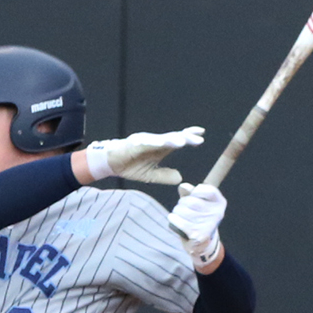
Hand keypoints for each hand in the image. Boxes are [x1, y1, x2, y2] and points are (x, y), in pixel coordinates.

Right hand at [84, 126, 203, 184]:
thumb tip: (180, 178)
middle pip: (173, 137)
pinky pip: (145, 142)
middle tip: (198, 139)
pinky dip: (153, 142)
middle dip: (186, 137)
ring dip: (172, 139)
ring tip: (182, 142)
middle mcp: (155, 142)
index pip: (177, 139)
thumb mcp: (151, 175)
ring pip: (161, 139)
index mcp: (160, 147)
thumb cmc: (131, 166)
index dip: (189, 136)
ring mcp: (145, 141)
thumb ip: (165, 176)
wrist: (111, 164)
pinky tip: (161, 143)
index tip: (202, 134)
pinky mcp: (134, 144)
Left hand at [168, 183, 226, 267]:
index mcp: (220, 203)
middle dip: (182, 203)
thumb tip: (183, 186)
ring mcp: (208, 225)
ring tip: (179, 215)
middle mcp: (217, 214)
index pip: (209, 190)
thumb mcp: (198, 203)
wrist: (202, 244)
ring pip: (183, 211)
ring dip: (176, 211)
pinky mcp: (198, 235)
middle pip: (192, 201)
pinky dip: (173, 219)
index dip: (196, 191)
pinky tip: (172, 218)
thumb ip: (190, 192)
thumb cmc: (198, 218)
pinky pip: (179, 222)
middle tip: (181, 208)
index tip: (192, 195)